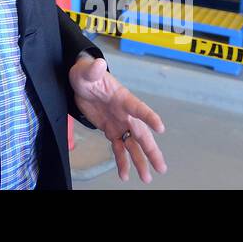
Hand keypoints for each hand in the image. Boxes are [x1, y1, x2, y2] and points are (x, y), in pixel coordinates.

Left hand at [70, 55, 167, 182]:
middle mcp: (126, 114)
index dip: (149, 117)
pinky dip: (122, 162)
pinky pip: (119, 149)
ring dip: (140, 161)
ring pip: (133, 145)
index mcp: (123, 98)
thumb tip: (99, 63)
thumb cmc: (87, 74)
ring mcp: (120, 124)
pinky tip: (125, 175)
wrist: (81, 83)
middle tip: (161, 167)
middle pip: (141, 134)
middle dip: (151, 150)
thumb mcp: (86, 71)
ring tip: (146, 178)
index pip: (138, 108)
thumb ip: (93, 70)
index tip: (160, 128)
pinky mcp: (111, 131)